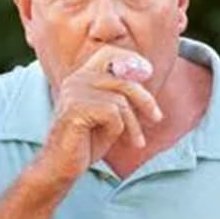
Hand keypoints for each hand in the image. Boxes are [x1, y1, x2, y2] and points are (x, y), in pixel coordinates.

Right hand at [32, 46, 163, 186]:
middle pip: (123, 79)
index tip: (148, 73)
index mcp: (83, 77)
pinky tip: (111, 139)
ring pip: (121, 101)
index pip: (108, 54)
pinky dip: (119, 129)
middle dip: (145, 100)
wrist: (63, 164)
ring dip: (133, 124)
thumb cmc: (88, 141)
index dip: (130, 59)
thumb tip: (145, 72)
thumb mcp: (110, 114)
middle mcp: (76, 80)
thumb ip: (122, 94)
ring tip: (135, 140)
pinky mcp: (76, 108)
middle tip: (156, 118)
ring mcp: (75, 92)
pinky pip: (113, 114)